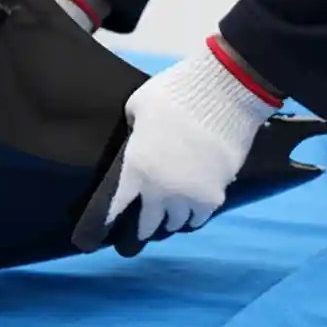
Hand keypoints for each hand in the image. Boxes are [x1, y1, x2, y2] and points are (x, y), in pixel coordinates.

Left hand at [97, 37, 281, 246]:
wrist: (221, 95)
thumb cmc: (173, 94)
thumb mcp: (139, 106)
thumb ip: (134, 129)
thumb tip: (138, 136)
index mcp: (135, 167)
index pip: (117, 204)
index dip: (110, 218)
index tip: (105, 229)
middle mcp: (158, 189)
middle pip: (148, 221)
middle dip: (144, 228)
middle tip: (142, 232)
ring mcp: (187, 196)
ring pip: (176, 221)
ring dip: (171, 219)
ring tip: (170, 218)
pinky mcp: (214, 195)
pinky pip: (200, 217)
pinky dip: (195, 216)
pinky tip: (193, 213)